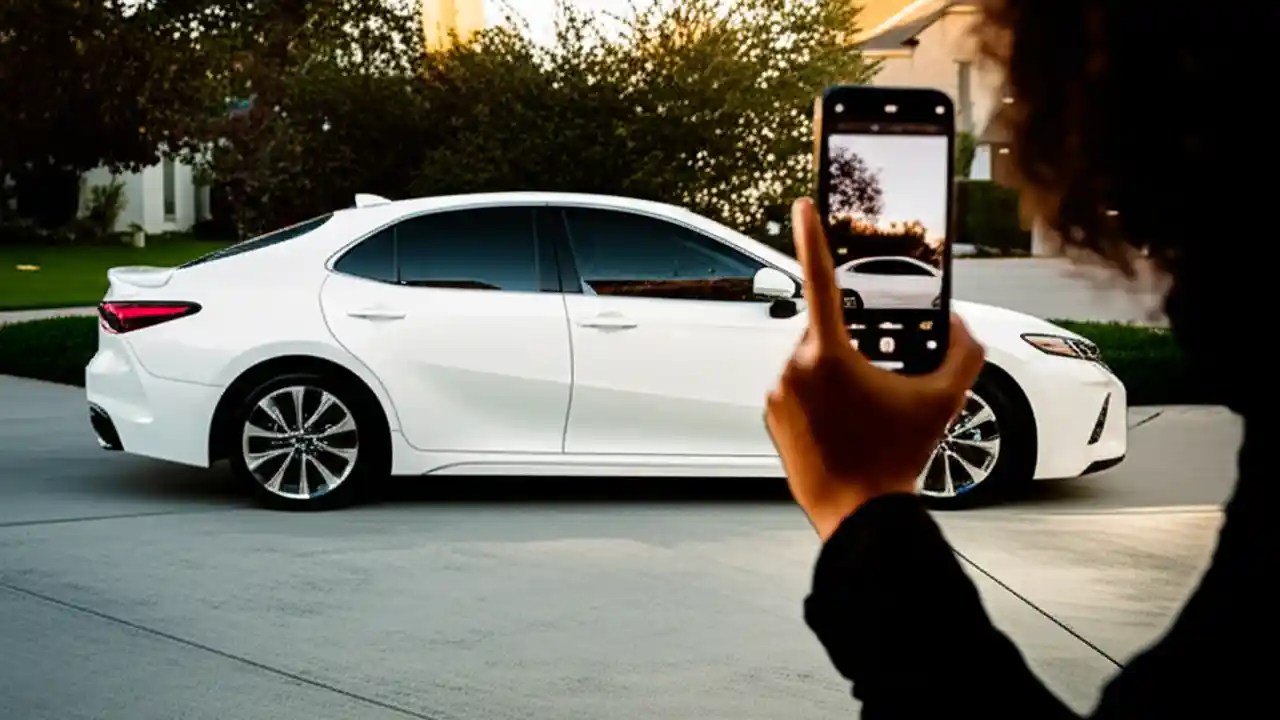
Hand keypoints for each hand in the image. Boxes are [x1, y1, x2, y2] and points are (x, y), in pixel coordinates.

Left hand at [765, 198, 985, 540]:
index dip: (811, 237)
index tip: (802, 206)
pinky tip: (840, 425)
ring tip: (861, 415)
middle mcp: (792, 366)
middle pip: (828, 332)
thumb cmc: (898, 456)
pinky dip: (817, 397)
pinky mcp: (768, 415)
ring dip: (835, 373)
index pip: (822, 280)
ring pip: (811, 361)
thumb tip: (960, 325)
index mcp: (829, 352)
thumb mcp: (945, 399)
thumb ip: (962, 351)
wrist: (860, 514)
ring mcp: (776, 392)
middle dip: (854, 346)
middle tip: (878, 384)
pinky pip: (795, 389)